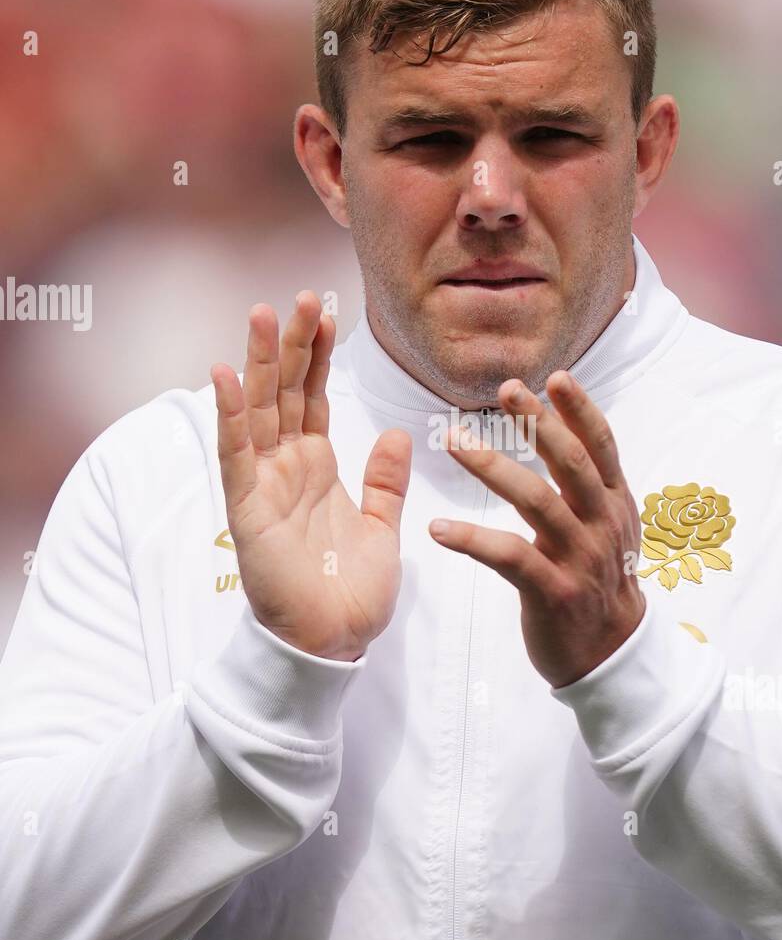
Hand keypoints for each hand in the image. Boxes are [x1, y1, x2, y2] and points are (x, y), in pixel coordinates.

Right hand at [211, 292, 411, 659]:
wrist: (335, 643)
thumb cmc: (351, 593)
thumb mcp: (383, 528)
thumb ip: (386, 481)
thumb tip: (397, 432)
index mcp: (318, 468)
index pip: (315, 398)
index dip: (320, 355)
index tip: (329, 311)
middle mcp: (286, 467)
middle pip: (286, 392)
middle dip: (293, 344)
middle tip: (302, 296)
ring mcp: (263, 484)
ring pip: (259, 411)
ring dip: (259, 363)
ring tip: (262, 314)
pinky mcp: (247, 508)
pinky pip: (235, 454)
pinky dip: (230, 415)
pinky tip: (226, 374)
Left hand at [428, 372, 645, 687]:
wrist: (612, 654)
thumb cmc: (600, 583)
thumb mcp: (610, 528)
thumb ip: (592, 485)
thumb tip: (566, 431)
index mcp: (615, 504)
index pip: (601, 447)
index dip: (580, 410)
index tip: (556, 377)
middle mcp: (601, 524)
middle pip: (571, 464)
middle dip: (538, 423)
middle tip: (507, 389)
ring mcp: (579, 558)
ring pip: (536, 502)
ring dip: (493, 467)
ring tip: (455, 442)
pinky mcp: (553, 592)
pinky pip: (509, 557)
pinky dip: (472, 540)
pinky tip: (438, 529)